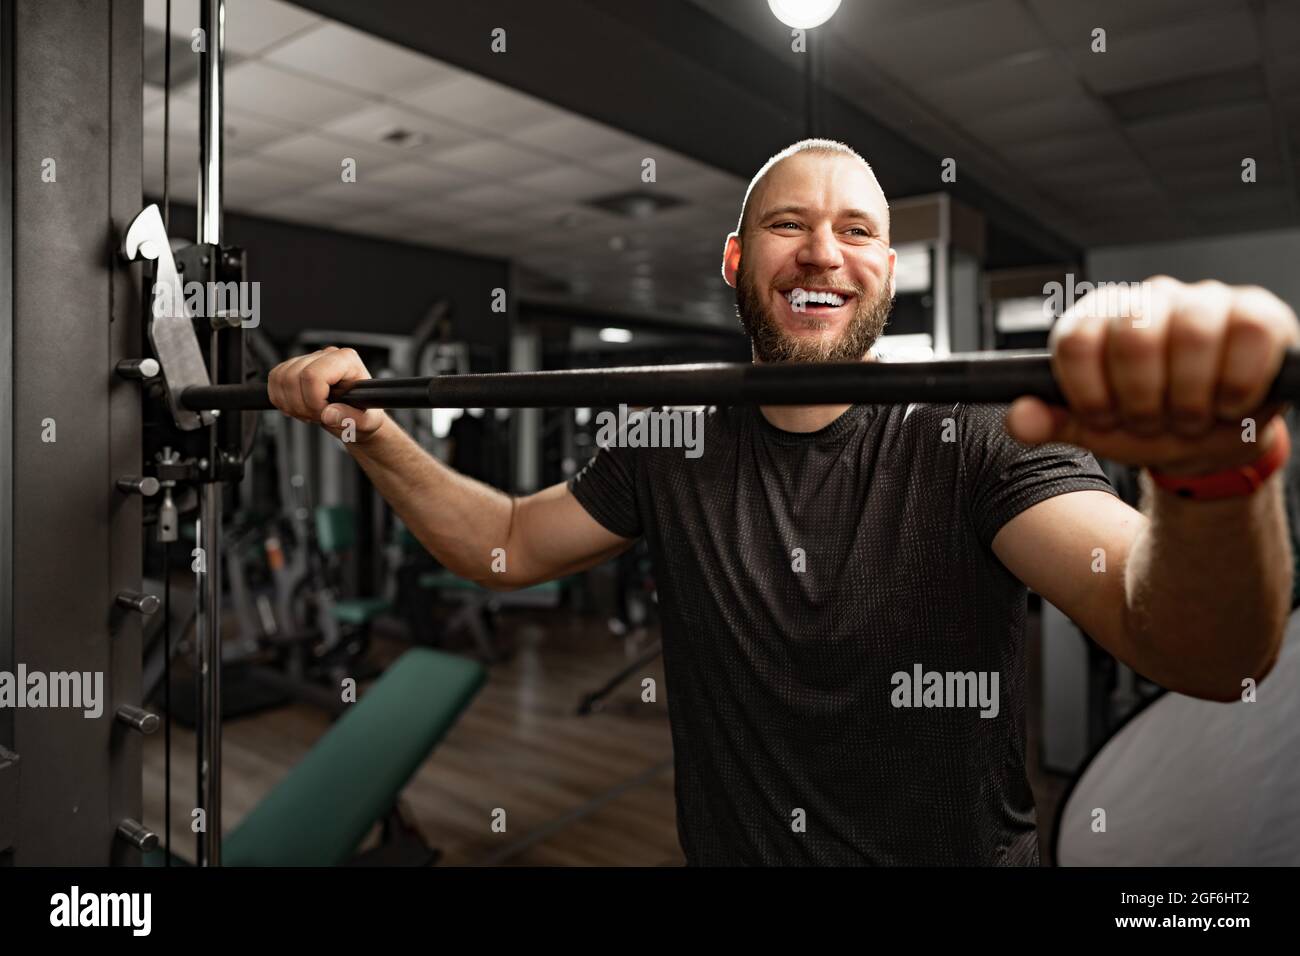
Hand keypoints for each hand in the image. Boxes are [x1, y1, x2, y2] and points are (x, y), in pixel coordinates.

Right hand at [266, 346, 387, 443]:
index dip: (313, 400)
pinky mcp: (294, 368)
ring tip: (309, 413)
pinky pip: (274, 379)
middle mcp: (327, 356)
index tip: (323, 414)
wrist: (357, 417)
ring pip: (280, 377)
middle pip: (292, 376)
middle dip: (301, 405)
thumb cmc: (364, 414)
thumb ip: (350, 418)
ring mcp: (309, 360)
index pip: (313, 375)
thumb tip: (329, 413)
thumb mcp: (365, 422)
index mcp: (346, 361)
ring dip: (290, 403)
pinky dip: (280, 399)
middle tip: (317, 416)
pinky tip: (299, 407)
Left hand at [1007, 276, 1299, 475]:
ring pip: (1192, 333)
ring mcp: (1204, 300)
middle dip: (1143, 400)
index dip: (1087, 391)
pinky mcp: (1257, 312)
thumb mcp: (1095, 429)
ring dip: (1189, 398)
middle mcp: (1147, 301)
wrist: (1212, 441)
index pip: (1076, 340)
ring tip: (1189, 419)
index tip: (1103, 418)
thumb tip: (1017, 417)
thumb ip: (1050, 422)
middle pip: (1133, 337)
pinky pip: (1249, 331)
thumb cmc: (1150, 424)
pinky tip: (1228, 405)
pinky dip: (1236, 385)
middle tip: (1152, 424)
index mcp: (1098, 320)